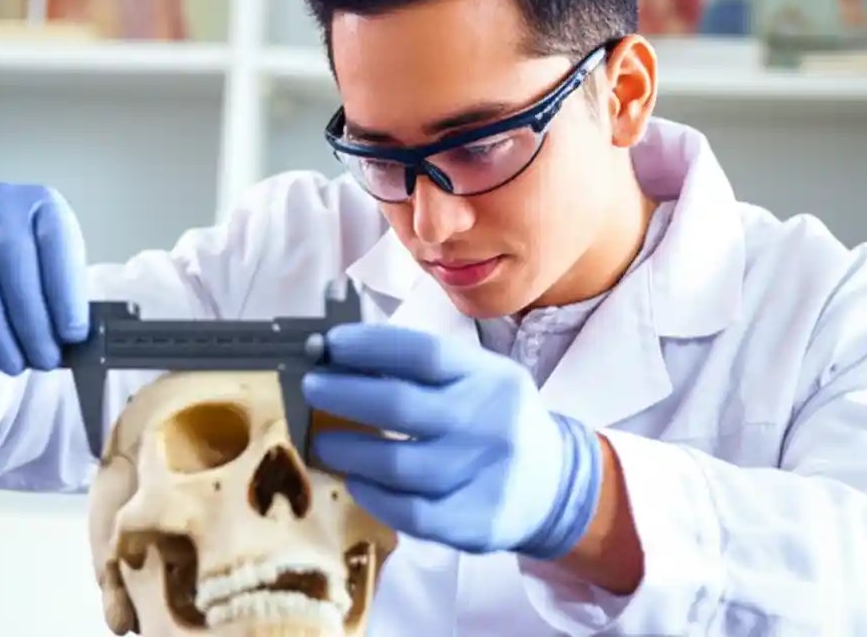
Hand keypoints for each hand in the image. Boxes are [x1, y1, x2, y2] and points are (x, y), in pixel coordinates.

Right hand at [0, 183, 88, 374]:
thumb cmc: (36, 272)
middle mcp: (2, 202)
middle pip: (11, 256)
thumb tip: (72, 342)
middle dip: (29, 317)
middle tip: (43, 359)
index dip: (64, 289)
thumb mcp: (60, 275)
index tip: (72, 334)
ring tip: (12, 363)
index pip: (56, 239)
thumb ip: (65, 301)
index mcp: (45, 205)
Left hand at [302, 324, 603, 559]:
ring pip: (395, 464)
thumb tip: (338, 353)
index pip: (421, 353)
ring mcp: (485, 476)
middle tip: (311, 387)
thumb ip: (420, 367)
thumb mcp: (477, 379)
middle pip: (399, 405)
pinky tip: (356, 480)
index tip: (328, 344)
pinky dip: (372, 495)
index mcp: (489, 378)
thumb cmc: (495, 421)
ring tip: (323, 441)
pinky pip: (407, 512)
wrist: (555, 485)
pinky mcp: (476, 523)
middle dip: (342, 392)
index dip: (368, 346)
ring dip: (347, 449)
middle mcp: (489, 423)